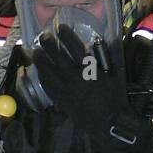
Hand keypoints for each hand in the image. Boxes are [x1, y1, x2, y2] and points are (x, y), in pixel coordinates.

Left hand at [32, 25, 151, 152]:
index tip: (60, 28)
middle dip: (48, 45)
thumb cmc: (115, 98)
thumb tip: (106, 38)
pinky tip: (40, 71)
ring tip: (36, 52)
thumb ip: (110, 55)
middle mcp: (76, 79)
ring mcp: (67, 91)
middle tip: (43, 36)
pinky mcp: (62, 101)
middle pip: (57, 58)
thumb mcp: (116, 75)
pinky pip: (48, 87)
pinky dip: (43, 77)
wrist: (109, 124)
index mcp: (91, 71)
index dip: (66, 36)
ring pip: (49, 73)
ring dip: (41, 61)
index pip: (75, 48)